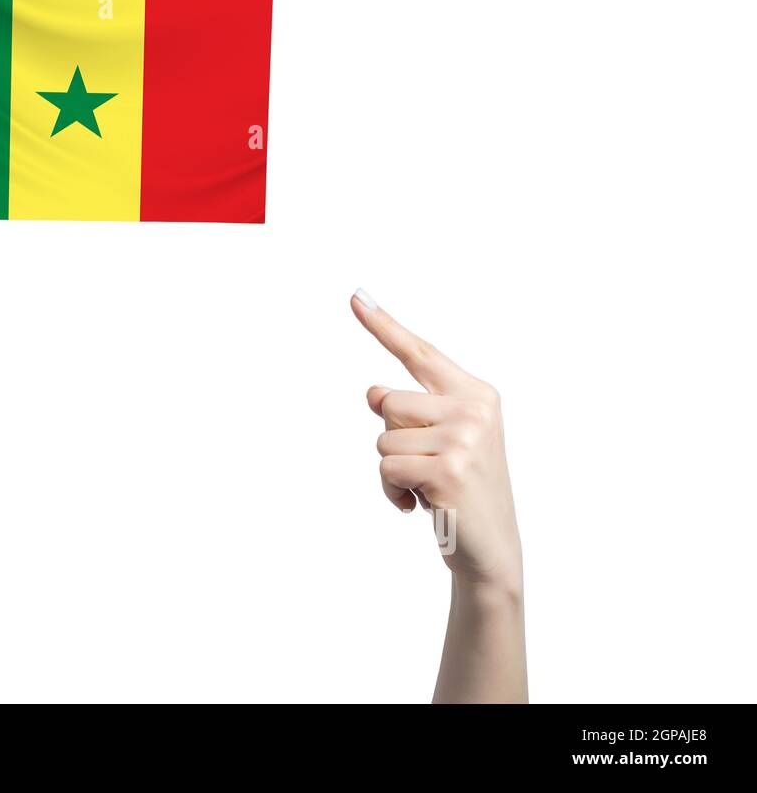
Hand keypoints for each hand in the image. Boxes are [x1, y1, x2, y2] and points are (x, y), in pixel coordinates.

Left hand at [352, 290, 520, 590]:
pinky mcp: (447, 468)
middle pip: (386, 401)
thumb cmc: (462, 490)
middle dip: (393, 437)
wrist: (491, 550)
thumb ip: (415, 409)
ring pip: (381, 437)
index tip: (354, 296)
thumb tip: (373, 392)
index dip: (383, 325)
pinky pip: (385, 469)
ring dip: (392, 470)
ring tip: (426, 487)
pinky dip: (392, 493)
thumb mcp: (446, 440)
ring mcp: (463, 438)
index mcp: (476, 394)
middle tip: (427, 465)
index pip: (420, 353)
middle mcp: (474, 408)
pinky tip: (420, 506)